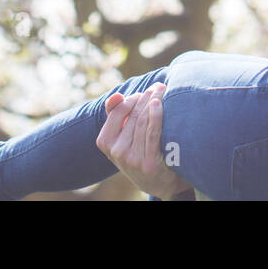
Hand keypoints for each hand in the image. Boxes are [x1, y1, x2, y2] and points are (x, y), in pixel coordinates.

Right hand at [95, 83, 192, 199]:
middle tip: (158, 86)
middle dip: (146, 97)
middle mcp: (116, 152)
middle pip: (133, 115)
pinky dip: (156, 115)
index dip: (131, 99)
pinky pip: (152, 133)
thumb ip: (115, 114)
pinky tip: (159, 103)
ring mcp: (132, 159)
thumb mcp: (121, 136)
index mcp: (105, 143)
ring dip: (154, 101)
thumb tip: (116, 96)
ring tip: (162, 90)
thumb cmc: (138, 151)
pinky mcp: (149, 163)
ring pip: (143, 122)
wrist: (157, 182)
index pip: (117, 112)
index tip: (143, 92)